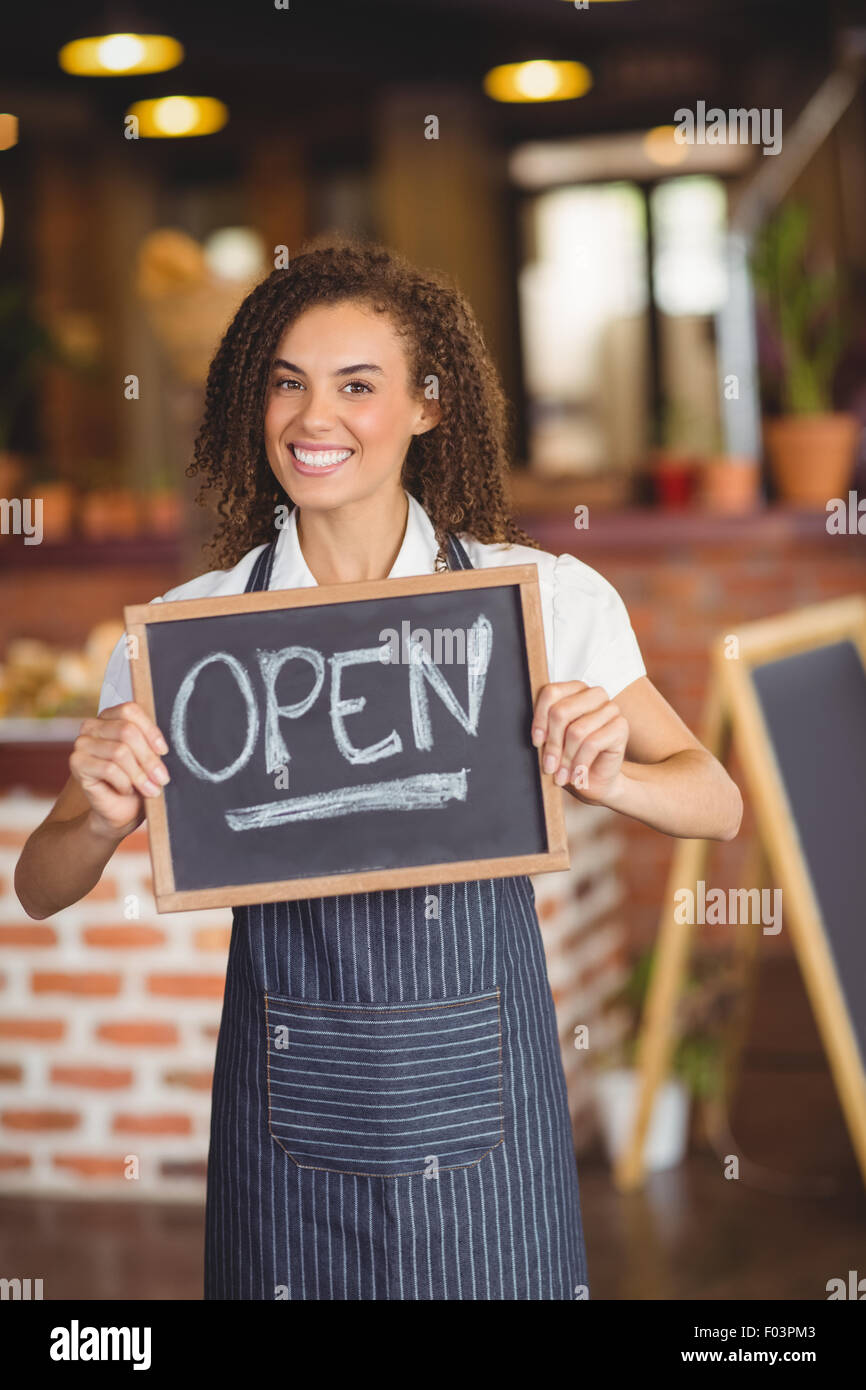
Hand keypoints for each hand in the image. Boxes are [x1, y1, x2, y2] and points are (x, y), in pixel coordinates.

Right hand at [70, 702, 169, 839]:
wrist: (121, 810)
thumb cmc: (137, 781)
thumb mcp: (149, 758)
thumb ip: (151, 744)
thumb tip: (162, 746)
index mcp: (111, 717)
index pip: (130, 710)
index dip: (150, 731)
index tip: (164, 751)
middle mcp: (92, 726)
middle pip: (127, 731)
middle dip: (149, 758)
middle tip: (162, 778)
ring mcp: (82, 743)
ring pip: (119, 751)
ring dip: (139, 775)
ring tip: (148, 789)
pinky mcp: (77, 763)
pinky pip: (109, 769)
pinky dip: (124, 783)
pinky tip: (126, 790)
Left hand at [531, 680, 628, 803]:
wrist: (595, 781)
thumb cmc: (570, 758)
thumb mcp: (552, 741)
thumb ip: (544, 729)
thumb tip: (536, 733)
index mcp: (574, 690)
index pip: (550, 693)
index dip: (539, 720)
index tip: (537, 743)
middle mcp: (594, 694)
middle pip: (561, 712)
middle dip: (552, 744)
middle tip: (549, 766)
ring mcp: (610, 708)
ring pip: (576, 731)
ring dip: (566, 759)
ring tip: (562, 775)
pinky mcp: (621, 726)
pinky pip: (592, 743)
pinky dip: (580, 763)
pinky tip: (577, 775)